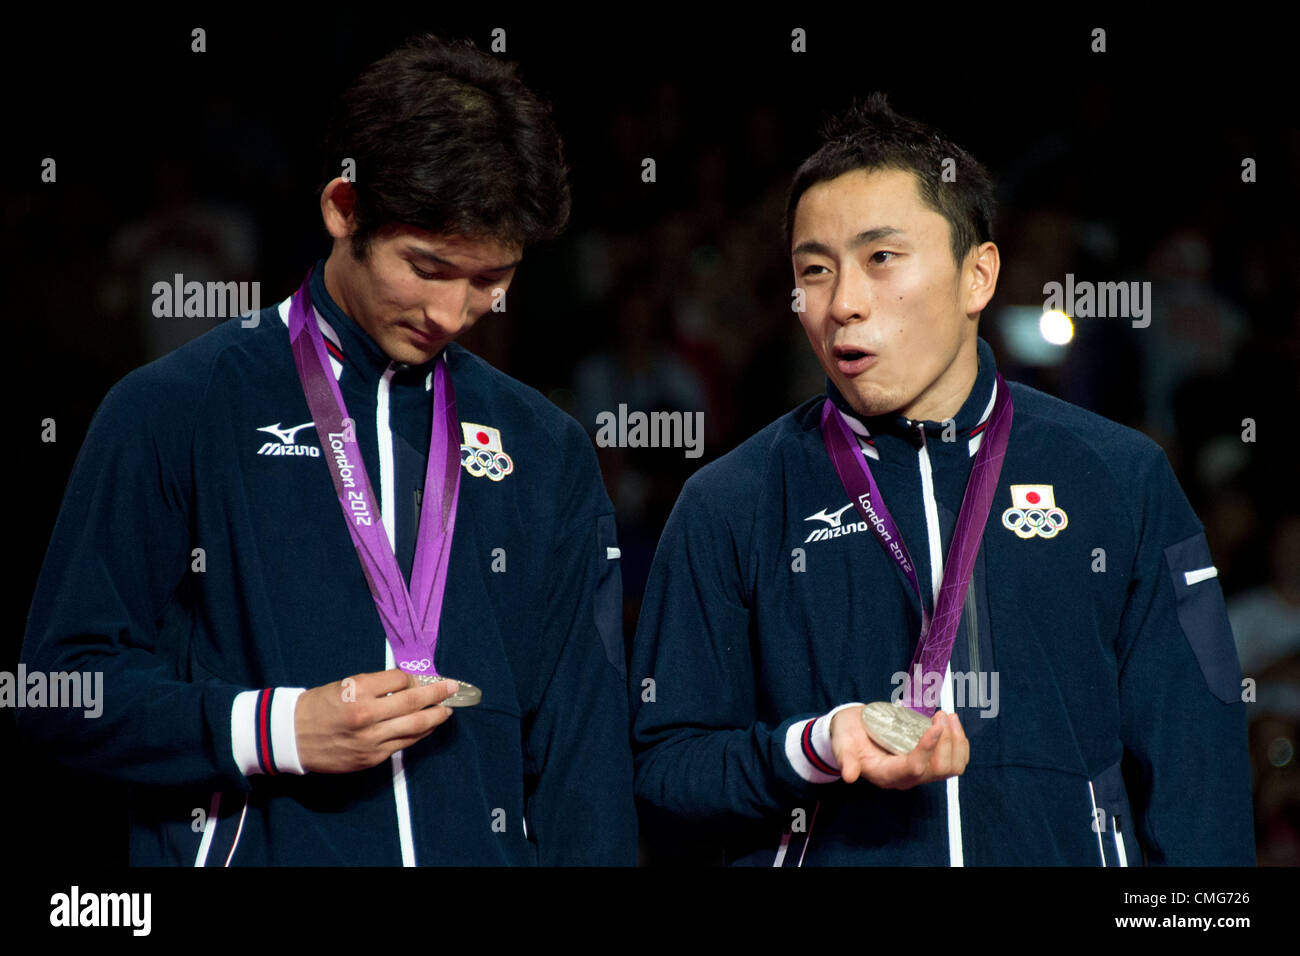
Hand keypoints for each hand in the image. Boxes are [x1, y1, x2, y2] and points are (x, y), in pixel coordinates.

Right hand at [295, 668, 458, 772]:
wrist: (291, 737)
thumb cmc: (318, 706)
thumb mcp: (345, 685)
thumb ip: (376, 685)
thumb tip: (408, 684)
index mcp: (357, 691)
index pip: (399, 679)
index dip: (413, 677)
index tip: (421, 677)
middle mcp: (366, 715)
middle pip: (414, 702)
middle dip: (438, 694)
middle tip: (453, 688)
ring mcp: (370, 740)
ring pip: (414, 727)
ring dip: (435, 717)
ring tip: (447, 710)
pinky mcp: (371, 758)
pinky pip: (403, 744)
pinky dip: (418, 734)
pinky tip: (427, 727)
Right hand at [829, 706, 968, 789]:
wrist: (852, 733)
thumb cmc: (847, 736)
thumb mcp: (841, 744)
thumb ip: (846, 759)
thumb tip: (849, 776)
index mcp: (886, 774)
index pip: (914, 768)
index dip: (927, 748)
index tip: (935, 724)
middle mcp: (906, 778)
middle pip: (939, 769)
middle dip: (946, 741)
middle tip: (940, 714)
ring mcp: (920, 772)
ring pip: (951, 767)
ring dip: (956, 742)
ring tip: (948, 716)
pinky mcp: (929, 764)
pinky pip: (954, 762)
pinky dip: (959, 744)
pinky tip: (952, 724)